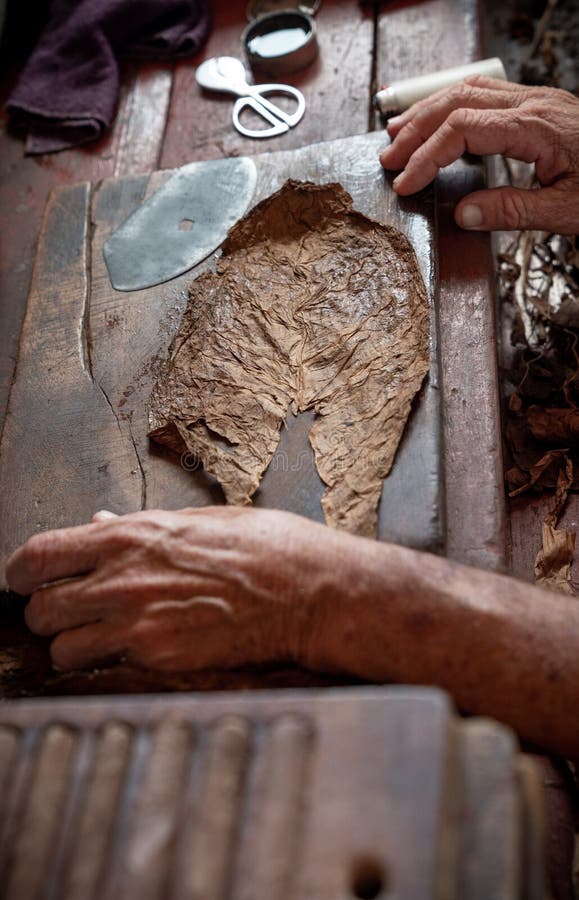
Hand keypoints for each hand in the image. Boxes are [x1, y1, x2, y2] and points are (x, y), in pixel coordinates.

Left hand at [5, 507, 331, 671]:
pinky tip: (136, 649)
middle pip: (40, 608)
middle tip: (67, 613)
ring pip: (62, 647)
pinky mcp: (161, 658)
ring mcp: (139, 622)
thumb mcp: (197, 520)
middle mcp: (125, 578)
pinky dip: (110, 663)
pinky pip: (107, 667)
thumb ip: (137, 528)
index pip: (38, 556)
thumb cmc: (263, 548)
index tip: (25, 580)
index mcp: (131, 535)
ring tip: (98, 638)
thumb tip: (96, 526)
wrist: (308, 590)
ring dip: (73, 645)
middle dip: (46, 613)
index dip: (20, 573)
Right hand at [379, 76, 578, 232]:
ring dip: (429, 112)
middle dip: (417, 131)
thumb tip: (464, 214)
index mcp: (537, 127)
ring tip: (399, 134)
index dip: (427, 157)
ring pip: (468, 90)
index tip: (405, 183)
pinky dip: (452, 106)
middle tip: (388, 158)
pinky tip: (439, 120)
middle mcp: (534, 104)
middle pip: (457, 102)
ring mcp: (537, 99)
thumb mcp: (567, 212)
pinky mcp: (540, 105)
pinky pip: (485, 93)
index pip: (463, 131)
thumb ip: (513, 212)